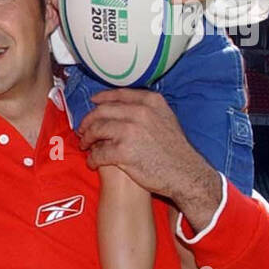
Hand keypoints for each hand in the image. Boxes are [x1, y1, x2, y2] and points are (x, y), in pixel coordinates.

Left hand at [75, 88, 222, 230]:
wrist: (185, 173)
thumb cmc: (176, 149)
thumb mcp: (167, 119)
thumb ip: (147, 110)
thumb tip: (125, 107)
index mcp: (150, 102)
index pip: (118, 95)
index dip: (102, 98)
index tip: (93, 102)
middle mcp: (139, 112)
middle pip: (102, 111)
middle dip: (89, 121)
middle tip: (83, 130)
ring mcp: (130, 131)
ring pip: (96, 130)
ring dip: (87, 139)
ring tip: (85, 146)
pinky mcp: (123, 152)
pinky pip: (98, 153)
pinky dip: (92, 159)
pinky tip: (93, 163)